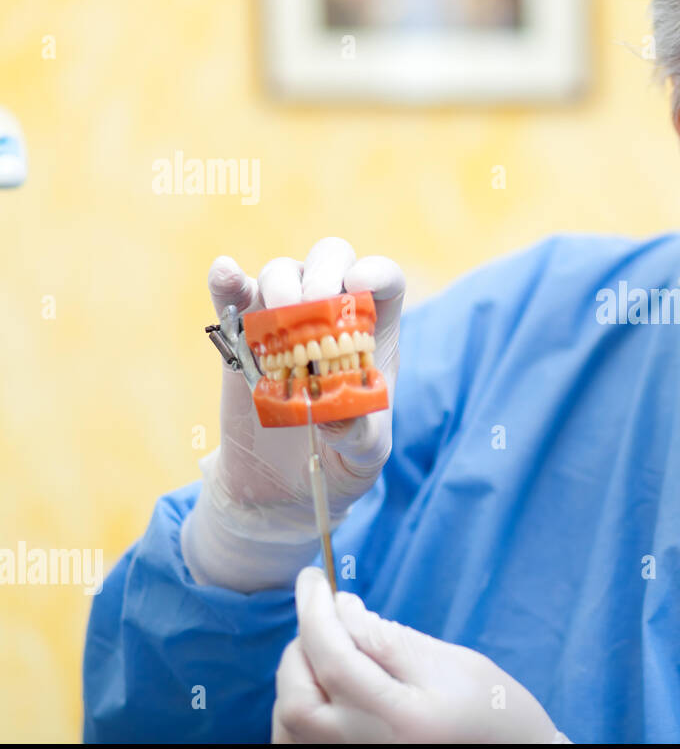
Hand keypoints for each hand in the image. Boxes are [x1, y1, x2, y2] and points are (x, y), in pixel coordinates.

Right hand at [181, 237, 404, 591]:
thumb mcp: (365, 455)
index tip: (358, 283)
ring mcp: (284, 321)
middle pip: (331, 259)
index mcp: (374, 335)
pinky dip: (227, 280)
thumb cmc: (340, 463)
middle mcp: (331, 316)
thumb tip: (338, 411)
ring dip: (281, 282)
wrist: (284, 489)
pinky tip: (226, 272)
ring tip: (279, 313)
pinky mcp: (241, 337)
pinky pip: (233, 297)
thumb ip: (361, 433)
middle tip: (313, 303)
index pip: (384, 282)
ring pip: (283, 272)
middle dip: (324, 269)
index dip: (376, 271)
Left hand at [272, 568, 567, 743]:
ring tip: (328, 648)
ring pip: (289, 724)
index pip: (334, 660)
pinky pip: (296, 741)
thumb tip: (340, 610)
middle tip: (325, 613)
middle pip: (298, 698)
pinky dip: (296, 709)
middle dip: (302, 645)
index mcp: (400, 719)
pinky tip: (320, 684)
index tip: (314, 579)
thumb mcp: (451, 663)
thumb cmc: (493, 710)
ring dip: (296, 676)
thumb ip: (390, 639)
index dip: (315, 613)